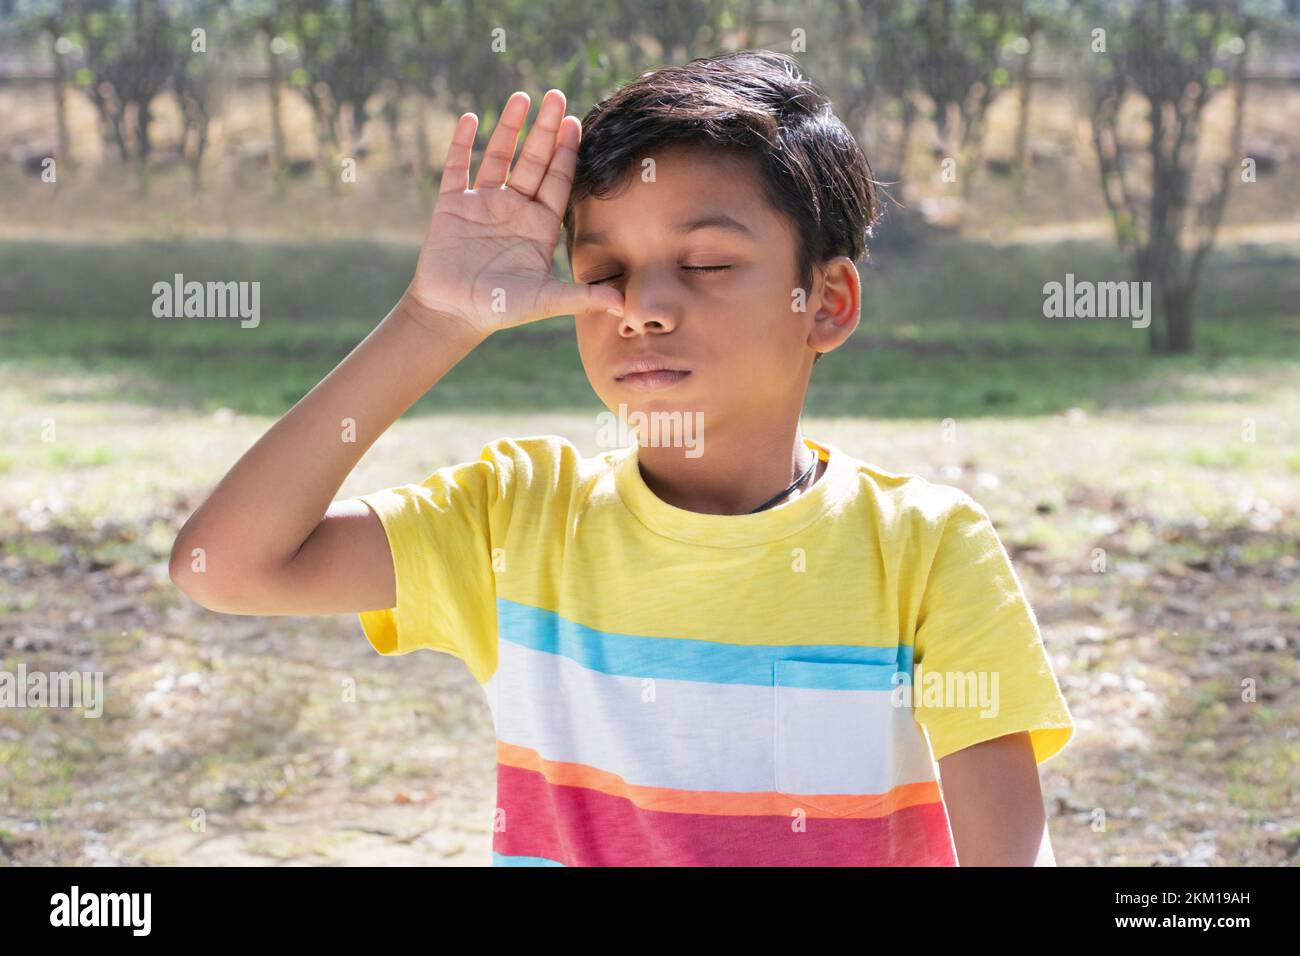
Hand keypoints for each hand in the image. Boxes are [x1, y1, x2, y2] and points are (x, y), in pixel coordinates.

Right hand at [405, 89, 625, 336]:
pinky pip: (457, 167)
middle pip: (533, 161)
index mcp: (539, 226)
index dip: (566, 154)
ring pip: (499, 156)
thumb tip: (622, 306)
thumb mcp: (544, 301)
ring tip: (522, 98)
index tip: (576, 124)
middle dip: (545, 130)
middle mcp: (514, 209)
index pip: (557, 181)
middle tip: (556, 97)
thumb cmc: (500, 309)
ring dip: (509, 128)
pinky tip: (470, 118)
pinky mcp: (452, 205)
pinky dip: (462, 144)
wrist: (453, 314)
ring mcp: (483, 203)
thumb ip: (582, 298)